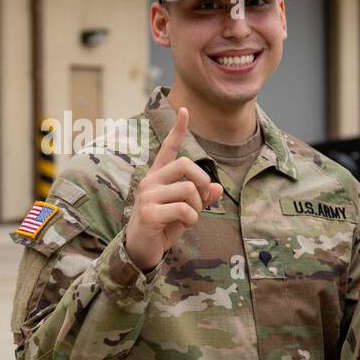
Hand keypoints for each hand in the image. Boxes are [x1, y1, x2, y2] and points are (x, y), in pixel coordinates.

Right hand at [123, 107, 222, 271]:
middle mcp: (150, 181)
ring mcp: (147, 196)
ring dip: (198, 206)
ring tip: (190, 217)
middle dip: (203, 181)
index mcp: (157, 177)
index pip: (168, 149)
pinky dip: (193, 218)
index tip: (185, 110)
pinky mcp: (149, 213)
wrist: (141, 250)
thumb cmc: (163, 227)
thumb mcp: (186, 211)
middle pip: (186, 164)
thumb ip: (201, 198)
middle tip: (203, 199)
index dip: (178, 130)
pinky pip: (185, 209)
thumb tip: (218, 188)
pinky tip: (184, 225)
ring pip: (188, 189)